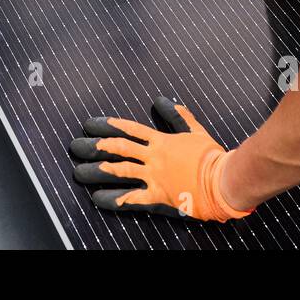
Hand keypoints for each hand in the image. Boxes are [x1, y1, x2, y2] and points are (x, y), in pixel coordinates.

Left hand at [69, 96, 249, 221]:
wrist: (223, 180)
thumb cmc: (211, 156)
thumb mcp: (195, 131)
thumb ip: (178, 116)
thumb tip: (164, 100)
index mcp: (161, 141)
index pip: (129, 129)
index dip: (108, 126)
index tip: (89, 124)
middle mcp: (153, 157)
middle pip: (118, 148)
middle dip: (95, 147)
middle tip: (76, 146)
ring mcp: (154, 177)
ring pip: (120, 171)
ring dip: (97, 171)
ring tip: (78, 171)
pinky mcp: (158, 196)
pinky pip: (132, 199)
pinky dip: (115, 199)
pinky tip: (98, 198)